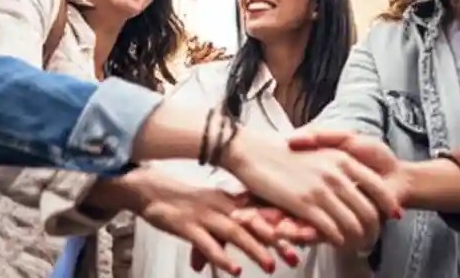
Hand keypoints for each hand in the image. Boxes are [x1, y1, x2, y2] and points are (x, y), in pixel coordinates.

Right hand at [189, 201, 317, 272]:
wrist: (151, 190)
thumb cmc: (185, 202)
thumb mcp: (215, 208)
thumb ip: (235, 224)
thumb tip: (253, 241)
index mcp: (233, 200)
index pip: (266, 211)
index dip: (288, 223)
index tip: (309, 235)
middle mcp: (224, 206)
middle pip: (256, 223)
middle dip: (279, 240)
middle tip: (298, 255)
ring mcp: (206, 216)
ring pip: (236, 233)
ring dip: (255, 250)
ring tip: (271, 266)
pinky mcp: (187, 227)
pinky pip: (207, 244)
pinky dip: (222, 258)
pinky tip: (234, 271)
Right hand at [219, 129, 403, 248]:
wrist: (254, 152)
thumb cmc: (284, 152)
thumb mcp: (320, 148)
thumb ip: (340, 162)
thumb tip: (357, 178)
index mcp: (343, 157)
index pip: (378, 187)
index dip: (388, 205)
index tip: (393, 216)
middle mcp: (337, 173)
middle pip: (369, 211)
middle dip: (374, 229)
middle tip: (373, 238)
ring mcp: (322, 189)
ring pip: (353, 224)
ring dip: (357, 239)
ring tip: (357, 245)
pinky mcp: (305, 204)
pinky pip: (331, 230)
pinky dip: (337, 240)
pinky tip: (336, 242)